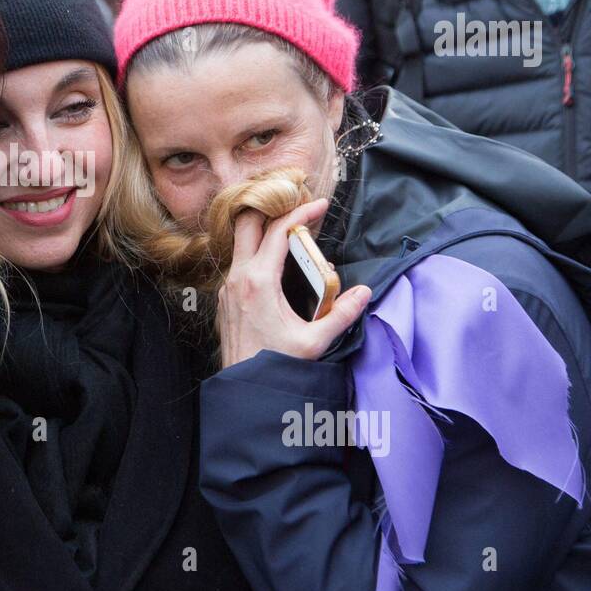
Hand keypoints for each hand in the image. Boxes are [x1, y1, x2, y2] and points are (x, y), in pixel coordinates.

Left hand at [217, 197, 371, 367]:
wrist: (243, 386)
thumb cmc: (275, 365)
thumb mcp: (314, 341)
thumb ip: (342, 315)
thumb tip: (364, 292)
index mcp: (258, 282)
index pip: (277, 232)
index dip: (300, 213)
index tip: (319, 204)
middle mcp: (238, 278)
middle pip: (247, 224)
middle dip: (271, 208)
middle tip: (298, 207)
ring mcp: (228, 286)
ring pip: (241, 242)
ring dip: (263, 229)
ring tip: (291, 230)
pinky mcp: (225, 296)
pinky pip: (239, 261)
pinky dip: (257, 250)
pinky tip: (277, 259)